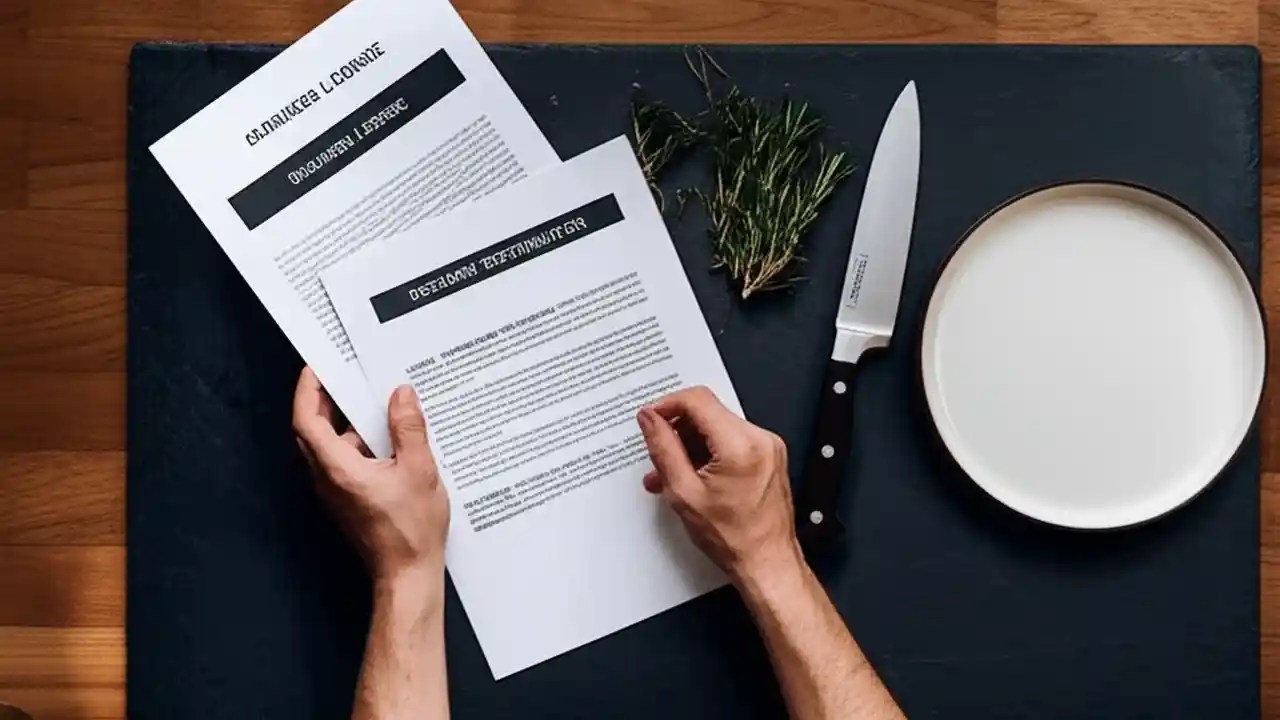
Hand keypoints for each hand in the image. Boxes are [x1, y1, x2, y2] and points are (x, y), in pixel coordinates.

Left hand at [292, 367, 449, 586]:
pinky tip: (391, 441)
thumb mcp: (419, 470)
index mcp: (339, 468)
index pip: (306, 420)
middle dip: (324, 401)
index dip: (307, 390)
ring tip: (381, 406)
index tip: (317, 368)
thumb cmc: (411, 531)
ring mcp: (336, 492)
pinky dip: (359, 445)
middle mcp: (328, 479)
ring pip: (330, 447)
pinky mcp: (348, 500)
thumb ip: (408, 428)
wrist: (407, 574)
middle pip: (312, 431)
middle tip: (344, 376)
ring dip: (349, 424)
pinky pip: (344, 463)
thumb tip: (401, 395)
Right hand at [637, 386, 800, 586]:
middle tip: (659, 451)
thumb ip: (663, 448)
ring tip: (672, 472)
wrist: (767, 562)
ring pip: (718, 425)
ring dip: (691, 443)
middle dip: (677, 429)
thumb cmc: (735, 538)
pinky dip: (709, 451)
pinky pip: (732, 439)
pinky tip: (693, 474)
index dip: (667, 404)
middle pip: (708, 411)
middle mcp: (760, 439)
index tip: (651, 418)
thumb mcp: (684, 493)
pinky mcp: (769, 455)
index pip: (697, 400)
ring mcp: (769, 446)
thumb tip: (650, 419)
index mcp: (741, 445)